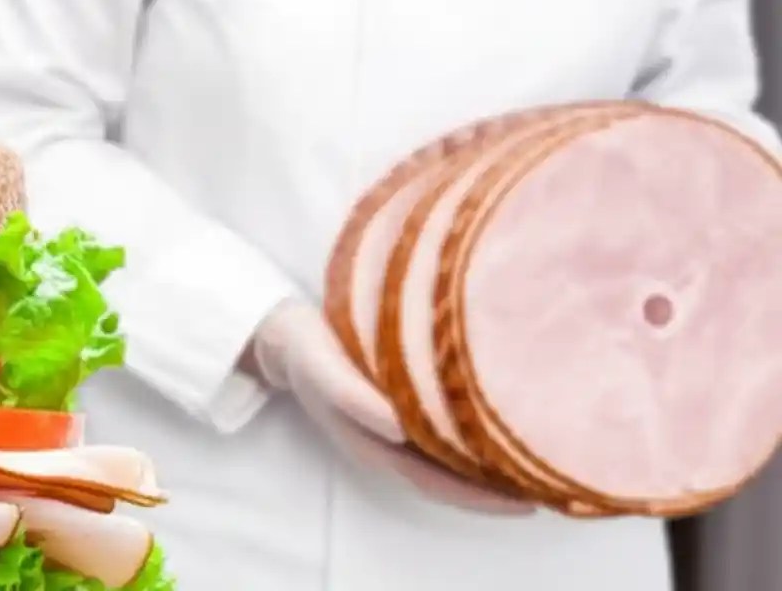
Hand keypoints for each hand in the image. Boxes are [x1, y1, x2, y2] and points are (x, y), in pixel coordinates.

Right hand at [249, 299, 533, 514]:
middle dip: (498, 489)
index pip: (438, 482)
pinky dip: (475, 441)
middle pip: (453, 480)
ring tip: (537, 465)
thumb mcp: (323, 370)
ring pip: (451, 462)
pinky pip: (445, 437)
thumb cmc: (308, 352)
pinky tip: (500, 429)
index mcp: (375, 446)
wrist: (285, 337)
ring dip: (491, 469)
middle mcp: (390, 447)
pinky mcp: (401, 411)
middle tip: (551, 486)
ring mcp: (395, 433)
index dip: (481, 497)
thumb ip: (354, 398)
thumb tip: (399, 426)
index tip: (528, 498)